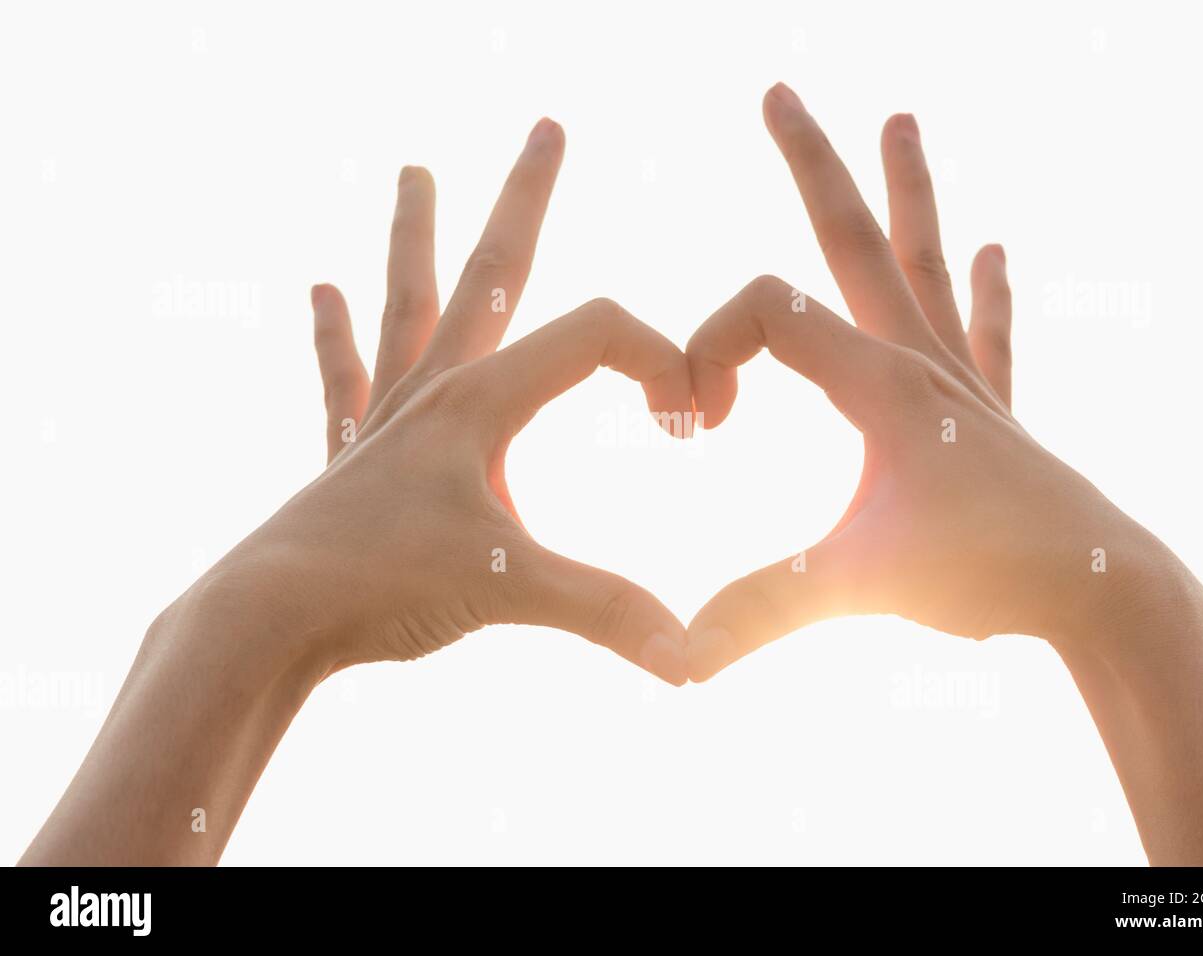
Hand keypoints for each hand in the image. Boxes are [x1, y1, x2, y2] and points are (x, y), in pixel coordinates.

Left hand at [219, 121, 691, 682]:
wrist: (266, 621)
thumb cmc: (378, 587)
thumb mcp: (509, 590)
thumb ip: (607, 611)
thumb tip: (694, 656)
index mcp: (480, 401)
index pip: (595, 335)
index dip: (660, 359)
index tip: (693, 421)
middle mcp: (433, 390)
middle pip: (493, 270)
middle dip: (527, 196)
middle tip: (547, 128)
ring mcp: (387, 419)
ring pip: (410, 303)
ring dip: (418, 236)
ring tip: (414, 171)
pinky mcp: (350, 456)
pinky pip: (345, 378)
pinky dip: (335, 335)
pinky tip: (320, 290)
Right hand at [684, 85, 1167, 678]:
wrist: (1102, 591)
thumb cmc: (988, 577)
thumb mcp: (856, 586)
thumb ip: (757, 612)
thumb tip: (673, 656)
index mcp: (880, 381)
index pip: (765, 311)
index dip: (706, 349)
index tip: (691, 425)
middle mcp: (921, 361)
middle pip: (854, 237)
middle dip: (809, 163)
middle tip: (779, 92)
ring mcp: (962, 382)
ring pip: (923, 263)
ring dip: (910, 191)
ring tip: (903, 117)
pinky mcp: (992, 415)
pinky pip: (985, 334)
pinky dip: (985, 293)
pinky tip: (994, 252)